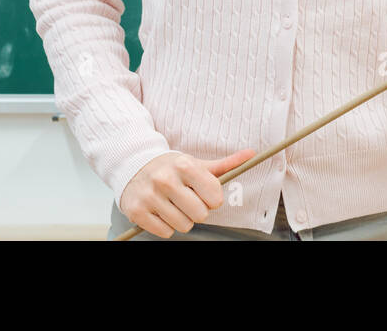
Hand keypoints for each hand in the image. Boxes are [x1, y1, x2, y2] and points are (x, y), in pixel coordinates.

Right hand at [118, 147, 255, 237]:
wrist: (135, 166)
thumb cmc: (171, 168)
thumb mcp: (196, 163)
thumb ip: (225, 164)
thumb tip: (251, 154)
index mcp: (184, 165)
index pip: (215, 196)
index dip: (212, 199)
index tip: (204, 193)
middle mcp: (166, 180)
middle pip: (201, 215)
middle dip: (198, 211)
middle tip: (187, 200)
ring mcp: (150, 196)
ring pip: (183, 225)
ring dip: (182, 219)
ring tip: (173, 204)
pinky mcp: (137, 212)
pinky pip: (165, 232)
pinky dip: (166, 226)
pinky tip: (161, 210)